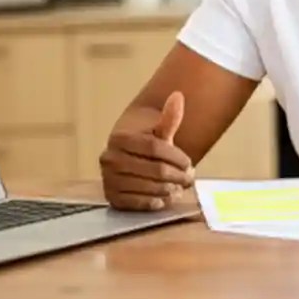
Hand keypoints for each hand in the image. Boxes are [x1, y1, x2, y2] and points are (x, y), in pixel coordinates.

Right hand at [100, 92, 194, 210]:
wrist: (129, 161)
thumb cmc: (148, 146)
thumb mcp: (159, 132)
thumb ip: (169, 117)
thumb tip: (178, 95)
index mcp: (120, 138)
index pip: (154, 148)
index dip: (176, 157)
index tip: (189, 163)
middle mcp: (109, 159)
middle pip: (155, 170)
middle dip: (177, 176)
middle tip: (189, 178)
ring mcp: (109, 179)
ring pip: (150, 187)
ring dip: (170, 190)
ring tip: (179, 187)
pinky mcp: (112, 198)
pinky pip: (139, 203)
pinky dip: (156, 202)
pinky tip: (165, 197)